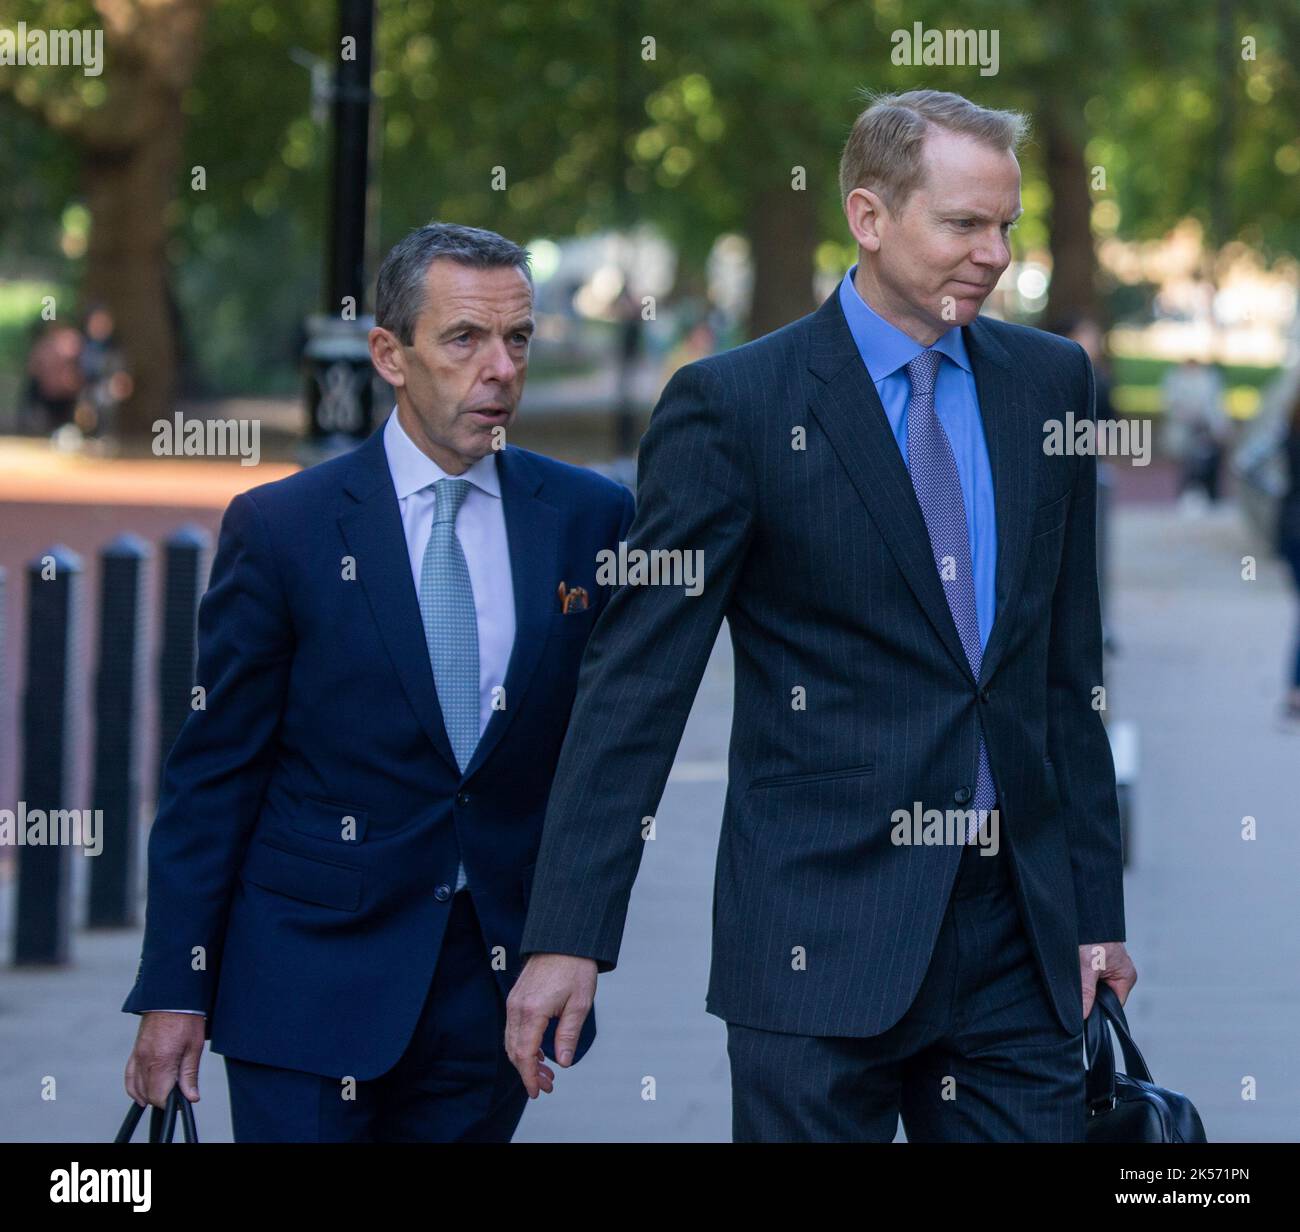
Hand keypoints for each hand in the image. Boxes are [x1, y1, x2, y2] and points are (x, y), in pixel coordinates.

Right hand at [124, 1012, 205, 1107]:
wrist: (171, 997)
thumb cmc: (186, 1019)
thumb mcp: (194, 1047)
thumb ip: (190, 1075)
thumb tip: (191, 1097)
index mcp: (161, 1062)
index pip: (159, 1096)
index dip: (171, 1103)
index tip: (182, 1099)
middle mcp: (145, 1061)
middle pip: (148, 1094)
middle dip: (162, 1099)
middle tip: (178, 1094)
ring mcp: (137, 1056)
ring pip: (136, 1087)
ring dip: (149, 1094)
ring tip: (164, 1095)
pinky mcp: (135, 1051)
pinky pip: (129, 1075)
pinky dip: (134, 1087)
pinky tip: (142, 1092)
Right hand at [505, 953, 596, 1097]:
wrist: (563, 939)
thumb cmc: (575, 968)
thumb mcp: (579, 1004)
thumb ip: (568, 1035)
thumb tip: (563, 1062)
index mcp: (532, 1011)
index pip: (524, 1054)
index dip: (529, 1077)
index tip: (538, 1091)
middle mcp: (517, 1007)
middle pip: (515, 1050)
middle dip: (529, 1072)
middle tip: (548, 1085)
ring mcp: (514, 1001)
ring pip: (512, 1040)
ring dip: (526, 1059)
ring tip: (546, 1071)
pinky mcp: (516, 997)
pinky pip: (514, 1027)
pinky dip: (523, 1044)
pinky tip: (539, 1050)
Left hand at [1079, 942, 1136, 1019]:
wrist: (1085, 915)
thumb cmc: (1093, 937)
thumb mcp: (1088, 967)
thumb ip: (1087, 992)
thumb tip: (1083, 1016)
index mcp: (1126, 977)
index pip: (1113, 1005)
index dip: (1098, 1010)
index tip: (1084, 1013)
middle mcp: (1120, 973)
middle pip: (1104, 996)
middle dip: (1090, 997)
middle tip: (1076, 996)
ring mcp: (1110, 967)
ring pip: (1095, 986)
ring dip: (1085, 986)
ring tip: (1076, 979)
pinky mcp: (1098, 961)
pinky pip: (1090, 976)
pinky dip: (1082, 976)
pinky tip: (1074, 973)